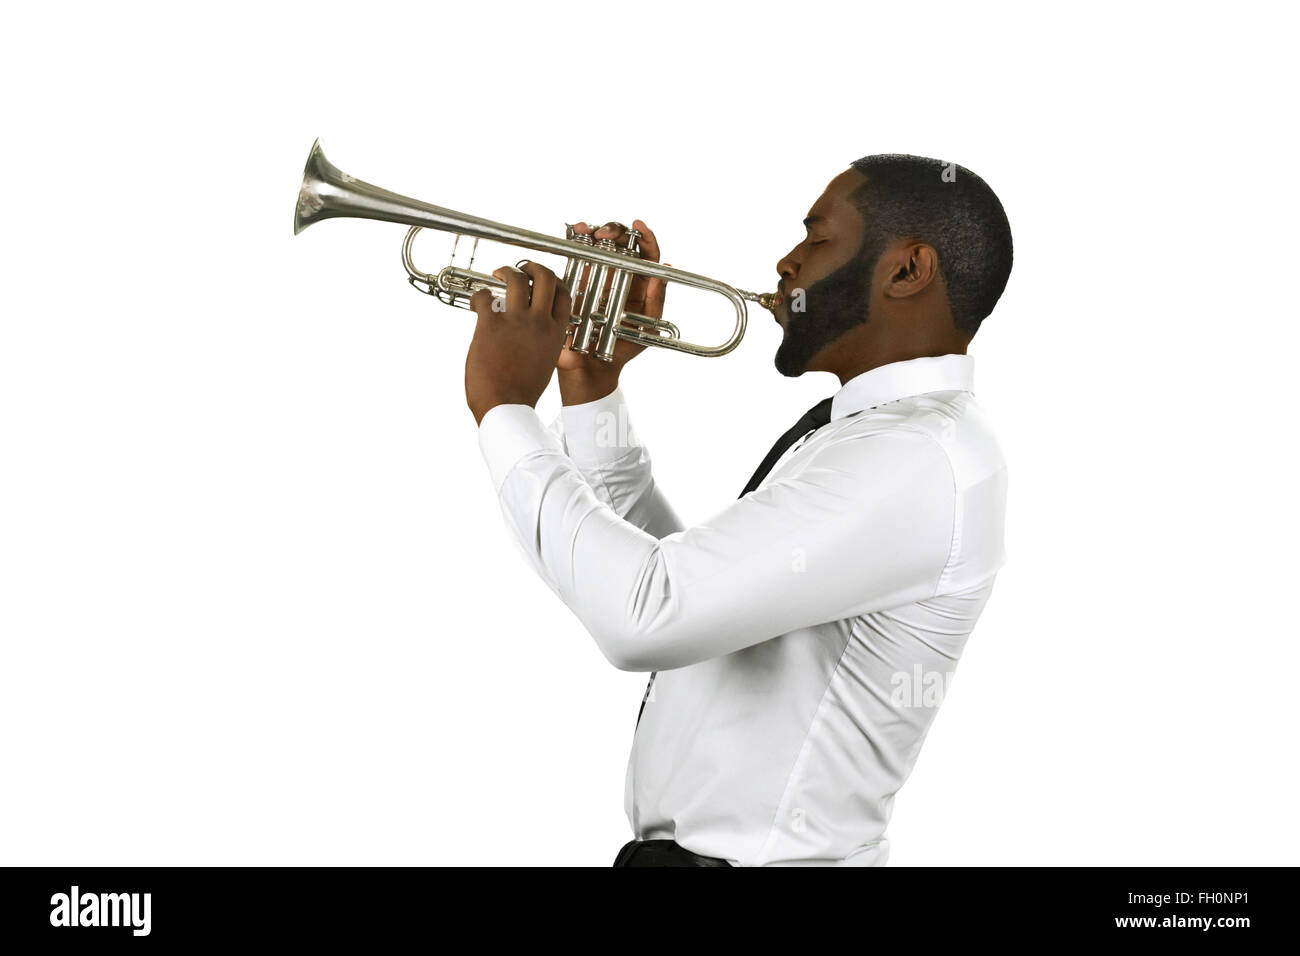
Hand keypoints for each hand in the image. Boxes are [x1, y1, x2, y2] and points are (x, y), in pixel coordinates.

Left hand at [464, 261, 571, 425]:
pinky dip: (480, 295)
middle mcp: (540, 323)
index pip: (564, 295)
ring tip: (498, 274)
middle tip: (522, 269)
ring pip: (517, 278)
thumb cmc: (522, 390)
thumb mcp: (544, 361)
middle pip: (546, 277)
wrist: (506, 406)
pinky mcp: (490, 325)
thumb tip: (529, 327)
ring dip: (506, 271)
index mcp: (556, 333)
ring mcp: (516, 322)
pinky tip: (477, 302)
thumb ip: (542, 340)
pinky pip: (485, 296)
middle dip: (533, 267)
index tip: (543, 279)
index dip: (554, 281)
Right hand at [557, 219, 667, 404]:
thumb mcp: (646, 330)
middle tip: (605, 234)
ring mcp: (597, 277)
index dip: (645, 237)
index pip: (646, 254)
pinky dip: (575, 242)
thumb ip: (655, 301)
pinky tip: (575, 235)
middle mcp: (619, 277)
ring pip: (597, 245)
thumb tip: (664, 269)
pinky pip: (576, 257)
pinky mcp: (576, 282)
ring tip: (588, 231)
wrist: (590, 366)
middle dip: (615, 231)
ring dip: (593, 231)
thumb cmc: (620, 350)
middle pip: (620, 243)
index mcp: (639, 285)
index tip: (638, 227)